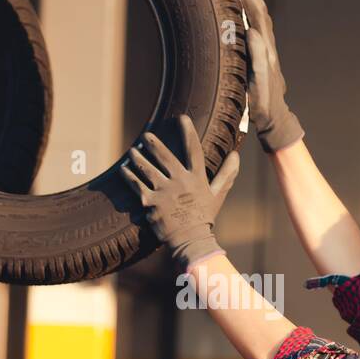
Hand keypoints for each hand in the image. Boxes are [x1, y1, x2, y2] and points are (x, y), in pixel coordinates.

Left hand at [121, 114, 239, 269]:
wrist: (191, 241)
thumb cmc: (204, 217)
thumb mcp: (218, 195)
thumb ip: (227, 174)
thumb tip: (236, 155)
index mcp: (197, 178)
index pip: (193, 149)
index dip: (188, 131)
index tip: (182, 118)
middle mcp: (180, 182)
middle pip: (164, 156)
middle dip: (153, 143)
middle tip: (146, 136)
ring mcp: (164, 192)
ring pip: (147, 168)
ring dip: (138, 158)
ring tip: (132, 151)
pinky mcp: (150, 203)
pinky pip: (137, 185)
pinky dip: (129, 176)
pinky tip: (123, 170)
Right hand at [240, 0, 303, 152]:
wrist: (275, 120)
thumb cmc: (265, 105)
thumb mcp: (261, 83)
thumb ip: (258, 58)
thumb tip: (253, 32)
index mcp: (266, 54)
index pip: (259, 22)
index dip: (252, 5)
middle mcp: (268, 52)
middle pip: (262, 20)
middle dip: (253, 2)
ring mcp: (267, 57)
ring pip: (262, 27)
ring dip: (254, 10)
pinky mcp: (264, 62)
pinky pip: (259, 37)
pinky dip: (253, 23)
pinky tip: (247, 20)